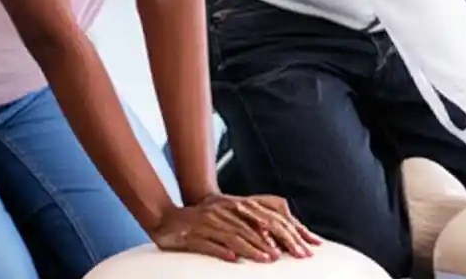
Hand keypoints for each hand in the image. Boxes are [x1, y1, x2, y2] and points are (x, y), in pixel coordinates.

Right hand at [151, 194, 320, 262]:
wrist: (166, 217)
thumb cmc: (202, 218)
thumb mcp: (227, 215)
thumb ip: (249, 222)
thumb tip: (275, 236)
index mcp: (236, 206)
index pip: (266, 219)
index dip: (284, 232)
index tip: (299, 245)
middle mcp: (224, 213)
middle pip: (254, 229)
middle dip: (273, 243)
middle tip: (289, 256)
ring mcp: (208, 223)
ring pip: (234, 236)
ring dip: (252, 248)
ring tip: (267, 258)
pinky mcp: (192, 236)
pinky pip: (209, 245)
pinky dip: (222, 251)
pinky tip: (233, 259)